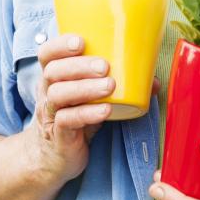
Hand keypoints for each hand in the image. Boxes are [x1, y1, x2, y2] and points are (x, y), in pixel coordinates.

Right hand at [32, 34, 114, 182]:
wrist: (55, 158)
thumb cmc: (75, 119)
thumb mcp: (90, 99)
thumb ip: (115, 86)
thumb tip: (153, 80)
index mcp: (53, 78)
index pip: (47, 54)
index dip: (60, 45)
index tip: (80, 41)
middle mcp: (46, 92)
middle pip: (53, 72)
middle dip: (79, 65)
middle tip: (104, 66)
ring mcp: (50, 114)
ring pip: (58, 95)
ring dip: (85, 88)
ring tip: (110, 85)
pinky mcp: (58, 135)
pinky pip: (67, 121)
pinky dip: (87, 113)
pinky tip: (105, 110)